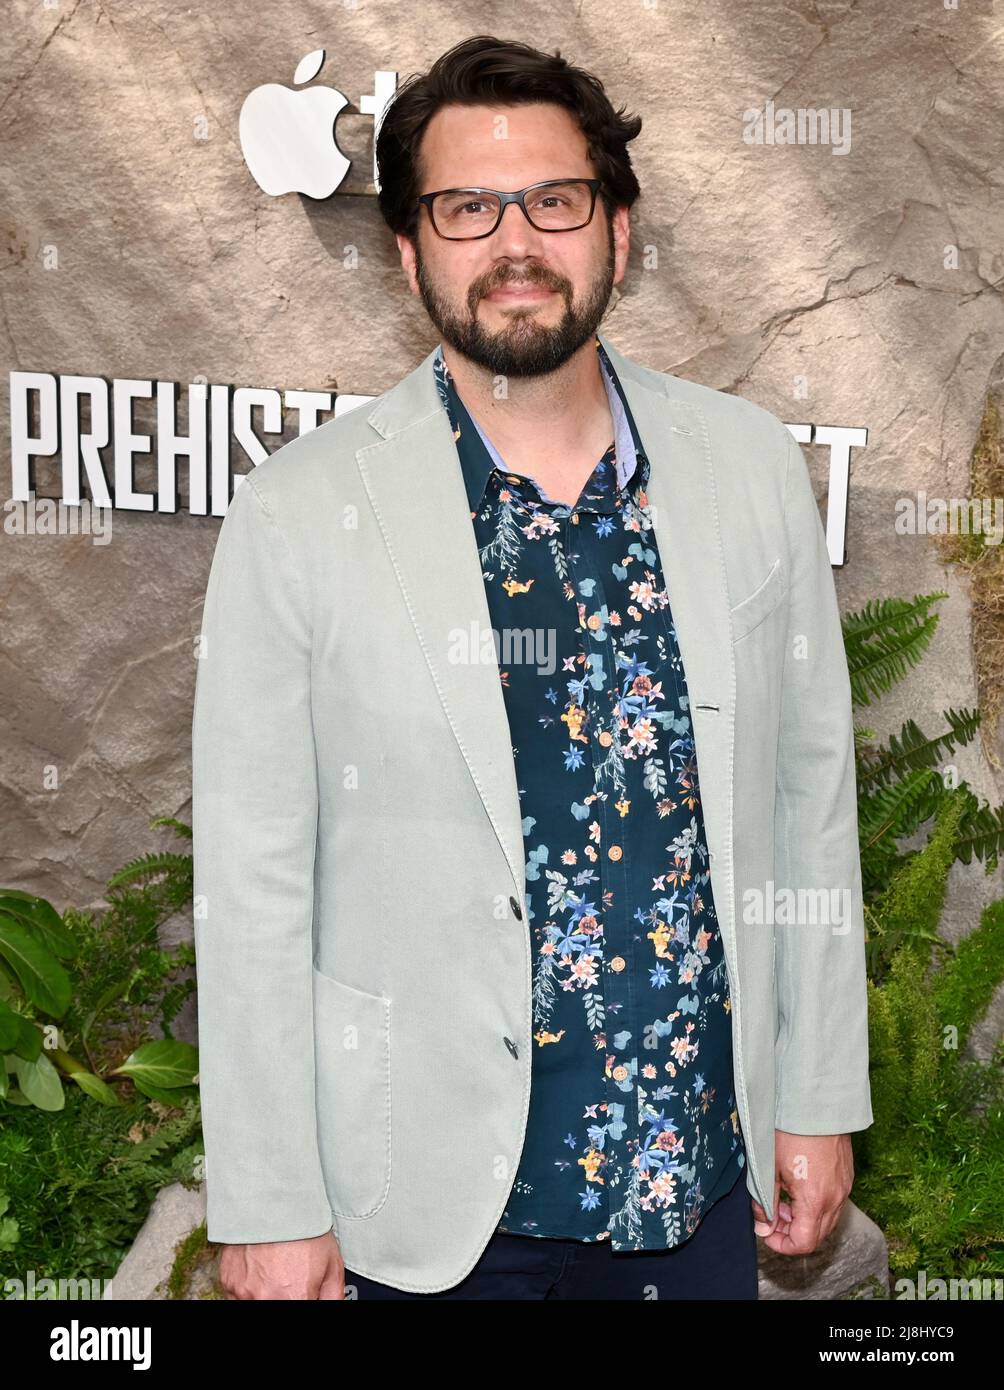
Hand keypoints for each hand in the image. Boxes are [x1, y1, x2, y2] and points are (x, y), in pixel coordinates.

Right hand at [219, 1231, 345, 1298]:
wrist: (273, 1199)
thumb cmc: (303, 1227)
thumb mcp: (332, 1263)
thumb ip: (332, 1296)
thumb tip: (333, 1305)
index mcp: (295, 1298)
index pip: (303, 1310)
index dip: (306, 1298)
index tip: (306, 1293)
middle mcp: (267, 1299)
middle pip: (276, 1304)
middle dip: (287, 1295)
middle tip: (291, 1278)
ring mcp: (244, 1291)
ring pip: (255, 1301)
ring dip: (266, 1293)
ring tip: (276, 1271)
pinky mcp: (229, 1281)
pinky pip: (239, 1293)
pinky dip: (250, 1285)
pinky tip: (261, 1268)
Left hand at [750, 1131, 853, 1254]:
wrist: (815, 1103)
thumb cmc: (790, 1132)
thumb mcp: (769, 1167)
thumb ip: (765, 1201)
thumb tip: (762, 1225)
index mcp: (815, 1200)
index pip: (803, 1243)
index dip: (781, 1245)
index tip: (766, 1232)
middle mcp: (835, 1199)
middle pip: (816, 1236)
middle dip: (791, 1233)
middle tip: (771, 1215)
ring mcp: (844, 1188)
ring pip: (826, 1222)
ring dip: (803, 1220)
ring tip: (782, 1200)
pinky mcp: (846, 1178)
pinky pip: (833, 1205)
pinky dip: (815, 1207)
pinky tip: (797, 1188)